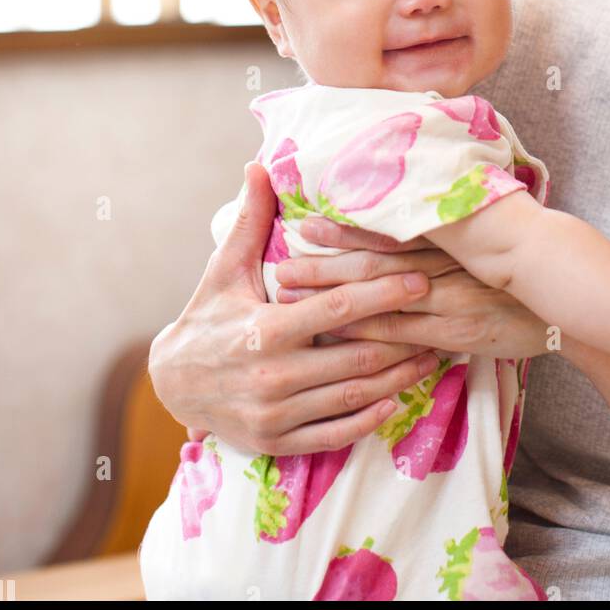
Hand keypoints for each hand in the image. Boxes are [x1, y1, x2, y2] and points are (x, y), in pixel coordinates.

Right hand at [148, 162, 444, 454]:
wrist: (170, 382)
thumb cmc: (207, 316)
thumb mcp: (225, 269)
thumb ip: (250, 221)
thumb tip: (258, 166)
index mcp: (264, 329)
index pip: (337, 309)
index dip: (382, 292)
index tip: (419, 278)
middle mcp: (273, 375)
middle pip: (356, 356)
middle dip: (403, 337)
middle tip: (438, 319)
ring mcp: (276, 414)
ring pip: (352, 396)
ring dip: (398, 378)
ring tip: (430, 355)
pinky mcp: (276, 442)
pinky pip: (334, 434)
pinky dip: (368, 419)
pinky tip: (394, 401)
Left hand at [273, 217, 548, 359]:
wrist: (566, 309)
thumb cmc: (521, 273)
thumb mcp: (485, 243)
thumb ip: (447, 233)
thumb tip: (409, 211)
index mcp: (450, 239)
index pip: (389, 230)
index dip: (346, 227)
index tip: (308, 221)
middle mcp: (446, 265)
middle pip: (375, 261)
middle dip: (326, 263)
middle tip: (284, 263)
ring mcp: (449, 301)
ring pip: (382, 297)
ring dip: (334, 296)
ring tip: (295, 293)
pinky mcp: (456, 334)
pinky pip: (404, 334)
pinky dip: (368, 332)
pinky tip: (334, 334)